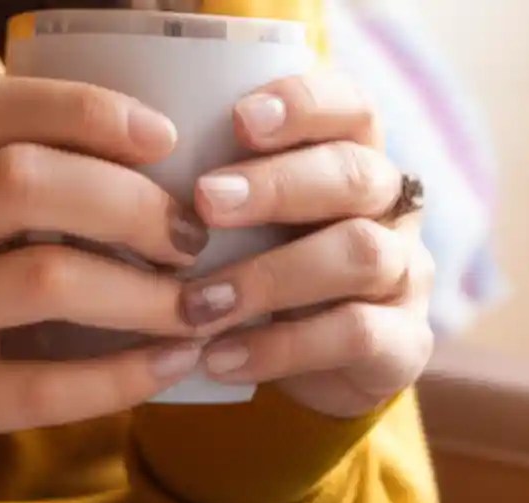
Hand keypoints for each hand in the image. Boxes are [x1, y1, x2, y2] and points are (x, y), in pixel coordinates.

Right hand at [0, 50, 206, 472]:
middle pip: (22, 182)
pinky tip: (174, 363)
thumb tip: (66, 73)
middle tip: (192, 235)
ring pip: (43, 280)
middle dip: (129, 203)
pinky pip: (43, 386)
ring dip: (143, 293)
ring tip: (199, 305)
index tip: (164, 138)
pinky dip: (123, 376)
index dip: (84, 109)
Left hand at [180, 68, 434, 417]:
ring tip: (199, 303)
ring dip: (271, 276)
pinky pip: (354, 335)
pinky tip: (221, 356)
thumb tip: (123, 168)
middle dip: (278, 186)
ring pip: (360, 254)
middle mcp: (389, 208)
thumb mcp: (235, 226)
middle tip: (205, 202)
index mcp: (352, 156)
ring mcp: (405, 275)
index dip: (303, 105)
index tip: (240, 118)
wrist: (306, 372)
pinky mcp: (403, 342)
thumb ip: (206, 191)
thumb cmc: (255, 271)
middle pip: (355, 175)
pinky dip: (280, 347)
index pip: (349, 107)